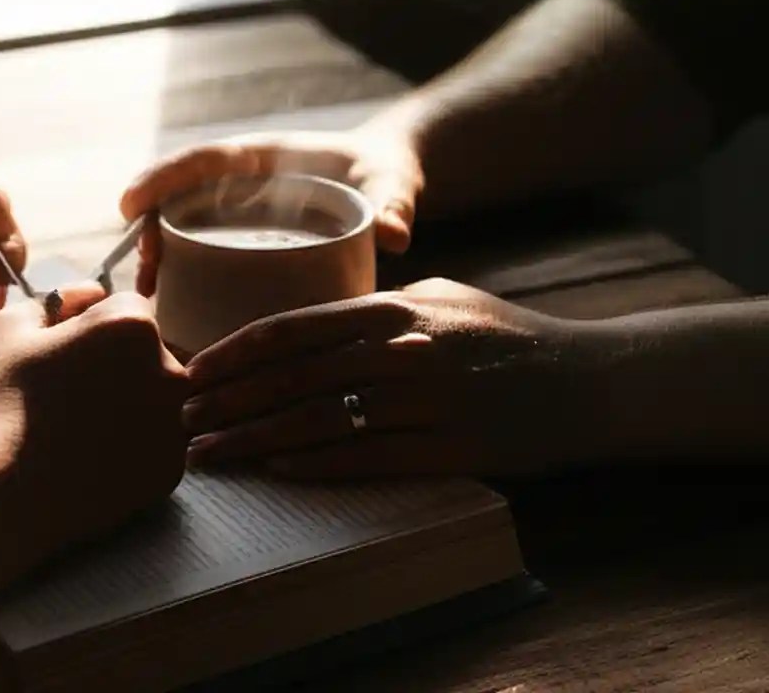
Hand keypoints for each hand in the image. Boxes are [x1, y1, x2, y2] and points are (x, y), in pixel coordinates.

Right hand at [0, 286, 189, 557]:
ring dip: (126, 406)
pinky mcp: (170, 472)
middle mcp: (170, 371)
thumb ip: (60, 298)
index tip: (58, 354)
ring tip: (74, 432)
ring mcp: (175, 425)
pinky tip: (88, 460)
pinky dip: (129, 448)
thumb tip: (93, 293)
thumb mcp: (9, 327)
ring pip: (153, 401)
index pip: (125, 308)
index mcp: (134, 325)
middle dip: (116, 365)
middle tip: (64, 396)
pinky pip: (153, 445)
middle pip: (147, 354)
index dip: (89, 326)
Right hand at [120, 127, 422, 295]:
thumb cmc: (386, 172)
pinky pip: (201, 249)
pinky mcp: (242, 240)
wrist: (386, 183)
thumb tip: (395, 234)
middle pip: (180, 197)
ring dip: (159, 255)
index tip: (130, 203)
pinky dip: (181, 271)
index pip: (204, 159)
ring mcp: (237, 211)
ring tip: (150, 294)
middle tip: (142, 271)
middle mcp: (240, 182)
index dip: (163, 178)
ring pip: (182, 226)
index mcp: (265, 156)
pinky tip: (172, 307)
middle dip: (151, 228)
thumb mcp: (392, 182)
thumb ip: (395, 204)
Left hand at [182, 278, 611, 476]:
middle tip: (179, 420)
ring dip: (254, 440)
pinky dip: (314, 466)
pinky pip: (367, 460)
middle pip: (293, 377)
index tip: (191, 370)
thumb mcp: (443, 298)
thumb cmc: (507, 336)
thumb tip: (316, 319)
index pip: (294, 326)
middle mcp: (403, 350)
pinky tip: (275, 471)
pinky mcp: (451, 448)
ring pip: (319, 421)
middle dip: (227, 400)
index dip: (235, 350)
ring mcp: (427, 401)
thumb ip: (378, 307)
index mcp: (394, 310)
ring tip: (209, 455)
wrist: (590, 381)